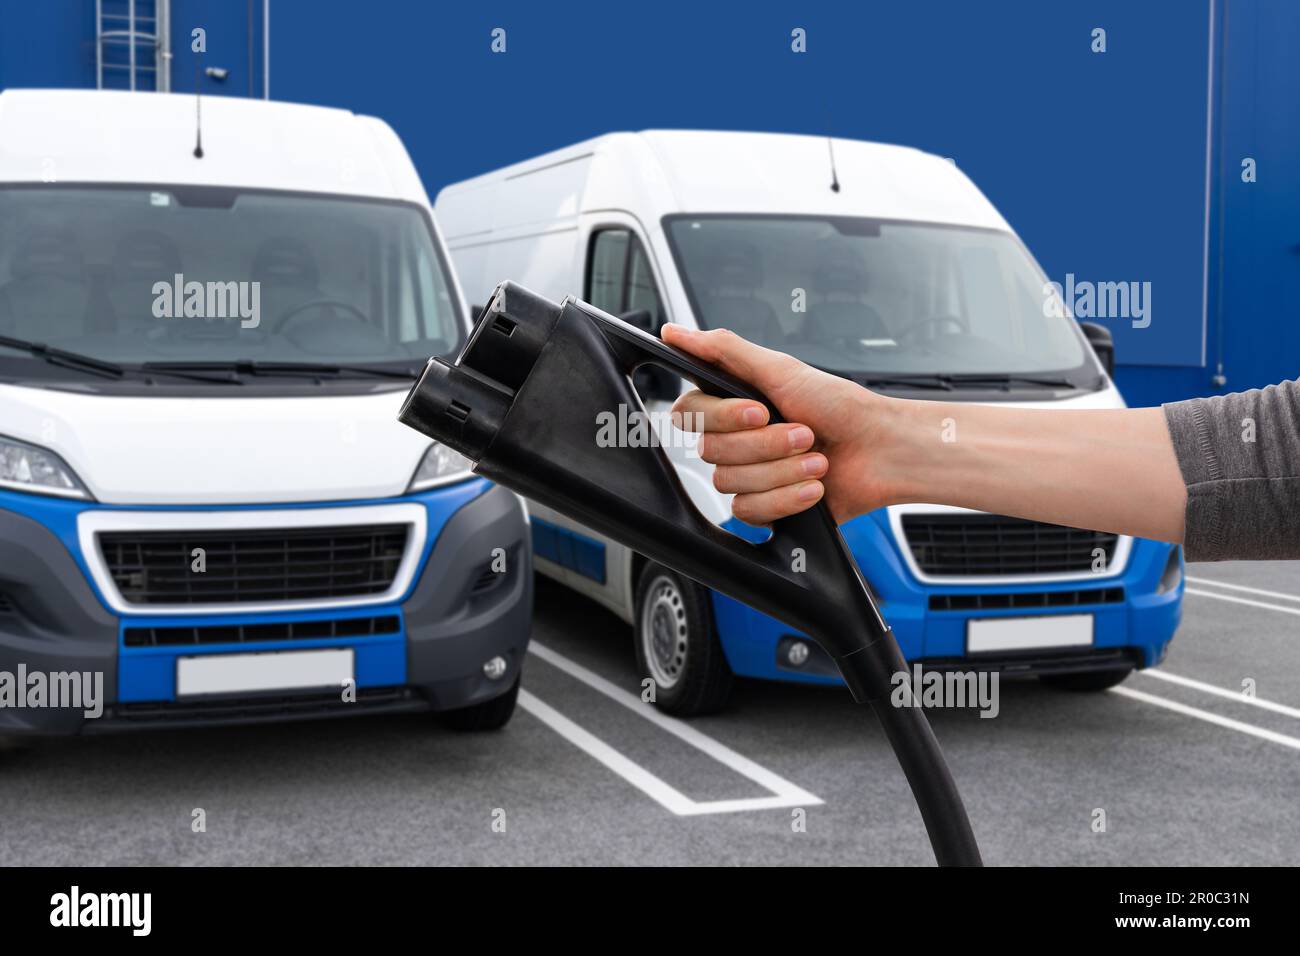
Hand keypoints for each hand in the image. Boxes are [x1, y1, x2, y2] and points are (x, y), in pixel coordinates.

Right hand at [661, 324, 896, 525]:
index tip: (759, 411)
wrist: (881, 451)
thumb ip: (723, 351)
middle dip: (765, 444)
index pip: (689, 413)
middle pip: (711, 451)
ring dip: (781, 470)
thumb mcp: (780, 368)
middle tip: (804, 433)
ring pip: (729, 482)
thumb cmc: (840, 406)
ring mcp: (750, 475)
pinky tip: (812, 487)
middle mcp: (737, 440)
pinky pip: (748, 511)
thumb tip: (674, 333)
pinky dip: (786, 498)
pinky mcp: (764, 507)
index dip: (722, 417)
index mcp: (734, 404)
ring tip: (816, 461)